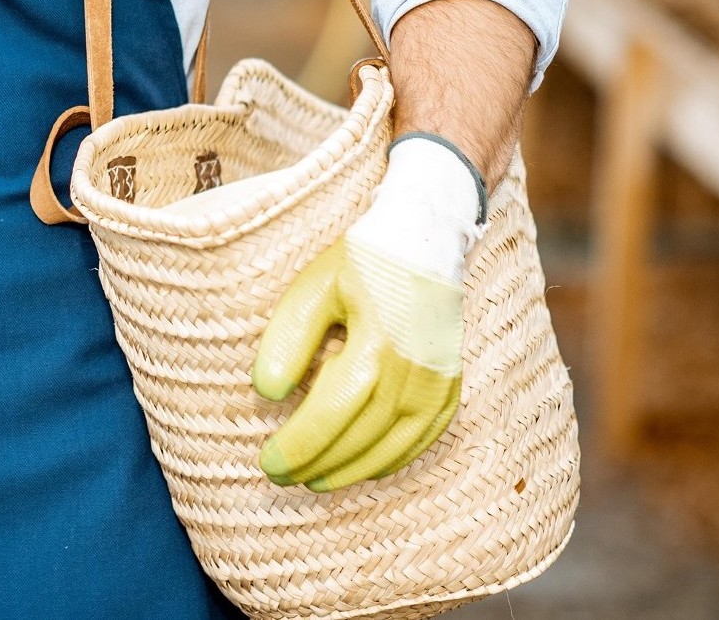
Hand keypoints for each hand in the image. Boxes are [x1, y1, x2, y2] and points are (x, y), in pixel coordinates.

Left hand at [250, 137, 481, 490]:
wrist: (428, 238)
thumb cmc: (362, 261)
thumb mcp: (314, 288)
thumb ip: (289, 339)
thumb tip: (266, 393)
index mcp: (377, 347)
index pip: (330, 415)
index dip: (298, 445)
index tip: (267, 461)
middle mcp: (414, 374)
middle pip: (359, 439)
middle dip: (316, 464)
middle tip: (279, 476)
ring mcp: (438, 385)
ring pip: (391, 448)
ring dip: (351, 471)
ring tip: (314, 480)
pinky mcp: (451, 387)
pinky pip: (422, 439)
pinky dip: (391, 460)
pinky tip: (365, 468)